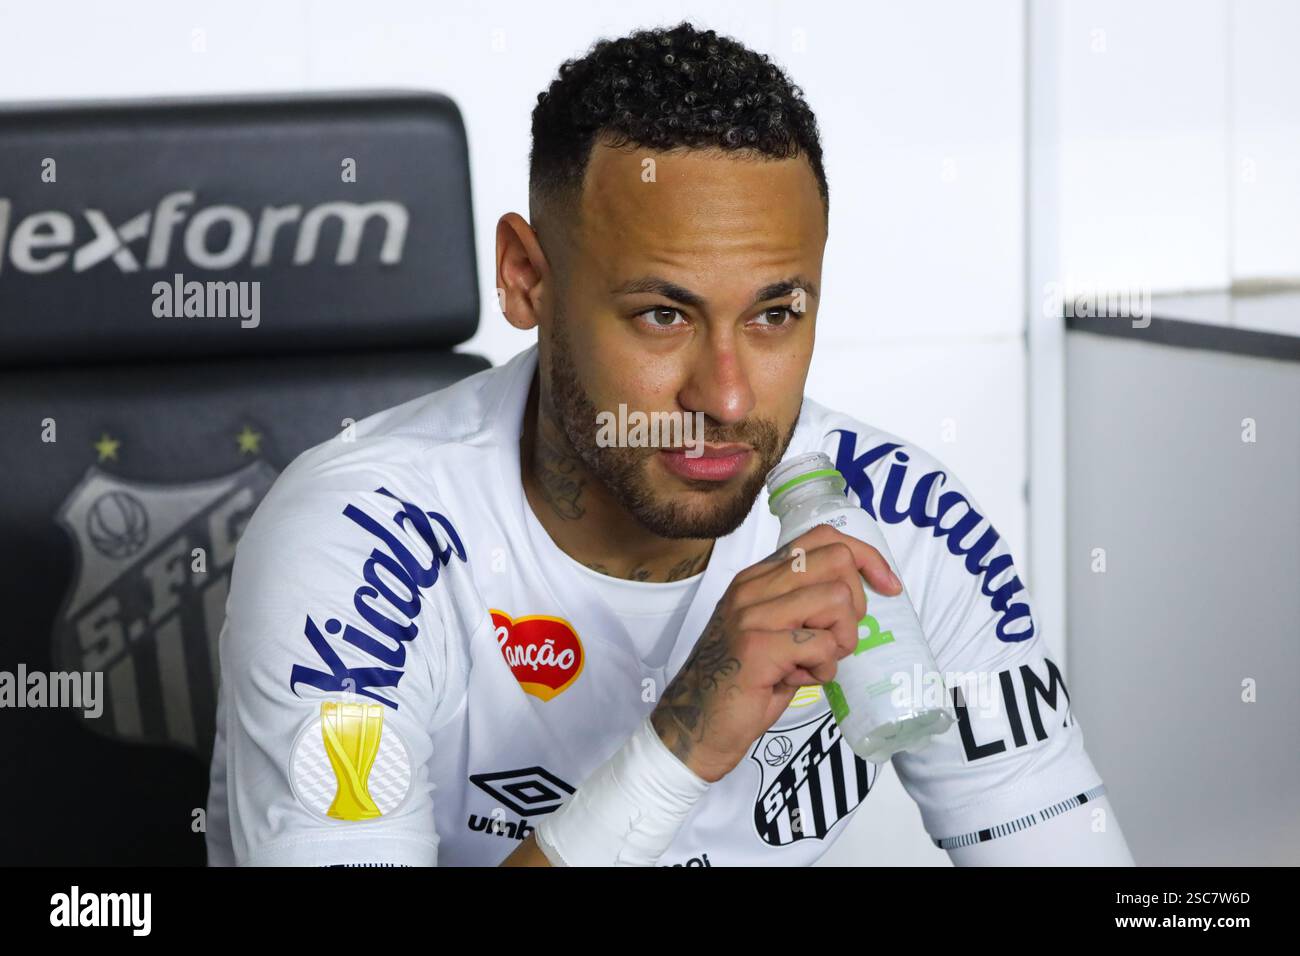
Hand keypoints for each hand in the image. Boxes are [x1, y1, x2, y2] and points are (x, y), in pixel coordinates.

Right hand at [650, 523, 901, 782]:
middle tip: (835, 640)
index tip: (888, 587)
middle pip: (838, 562)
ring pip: (837, 601)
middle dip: (855, 606)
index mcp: (758, 576)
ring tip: (815, 664)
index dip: (866, 557)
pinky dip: (824, 669)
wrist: (695, 725)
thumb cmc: (742, 682)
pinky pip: (823, 645)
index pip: (824, 537)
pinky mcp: (758, 646)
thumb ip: (803, 605)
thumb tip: (858, 598)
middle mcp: (753, 586)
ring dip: (841, 641)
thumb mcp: (771, 630)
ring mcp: (752, 613)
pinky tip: (799, 680)